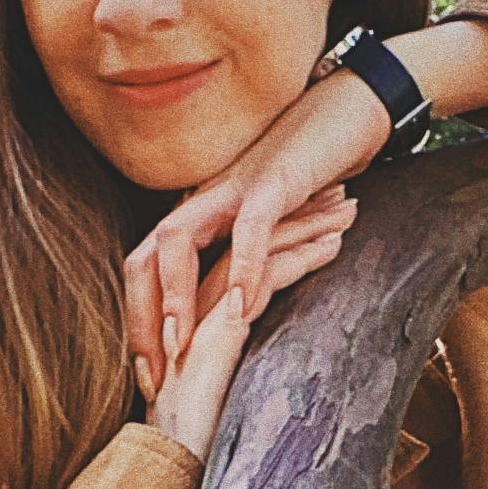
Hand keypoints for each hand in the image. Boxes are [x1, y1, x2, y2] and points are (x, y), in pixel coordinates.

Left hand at [124, 69, 389, 388]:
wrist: (348, 111)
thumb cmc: (313, 176)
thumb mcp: (269, 229)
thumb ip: (243, 264)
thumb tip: (231, 322)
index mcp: (197, 215)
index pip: (145, 271)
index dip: (139, 323)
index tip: (149, 377)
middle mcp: (202, 201)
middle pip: (145, 258)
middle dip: (142, 320)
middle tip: (152, 376)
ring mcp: (232, 188)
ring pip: (178, 239)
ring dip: (177, 295)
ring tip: (182, 346)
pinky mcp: (273, 181)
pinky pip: (248, 226)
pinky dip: (242, 267)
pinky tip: (244, 306)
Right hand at [134, 183, 359, 459]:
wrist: (177, 472)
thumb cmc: (202, 445)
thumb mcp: (230, 395)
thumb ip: (245, 367)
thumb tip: (283, 364)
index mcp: (198, 318)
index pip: (241, 256)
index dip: (279, 232)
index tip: (315, 217)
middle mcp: (197, 308)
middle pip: (249, 242)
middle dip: (296, 215)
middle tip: (337, 197)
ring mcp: (205, 316)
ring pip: (259, 250)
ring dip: (307, 228)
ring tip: (348, 211)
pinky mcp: (220, 329)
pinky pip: (264, 277)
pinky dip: (302, 259)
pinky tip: (334, 246)